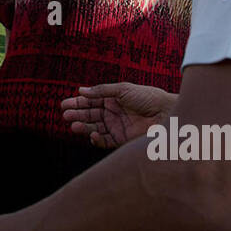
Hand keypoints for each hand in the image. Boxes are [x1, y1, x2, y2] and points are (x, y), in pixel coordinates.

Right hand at [61, 81, 176, 149]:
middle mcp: (113, 113)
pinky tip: (90, 134)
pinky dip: (95, 139)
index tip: (64, 104)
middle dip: (77, 115)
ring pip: (94, 128)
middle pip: (90, 114)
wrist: (167, 114)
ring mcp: (116, 127)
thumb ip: (101, 91)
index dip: (77, 103)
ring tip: (73, 126)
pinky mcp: (121, 140)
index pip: (90, 101)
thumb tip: (80, 90)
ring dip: (83, 127)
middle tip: (65, 115)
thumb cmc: (148, 97)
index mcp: (113, 99)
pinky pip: (104, 141)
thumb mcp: (123, 89)